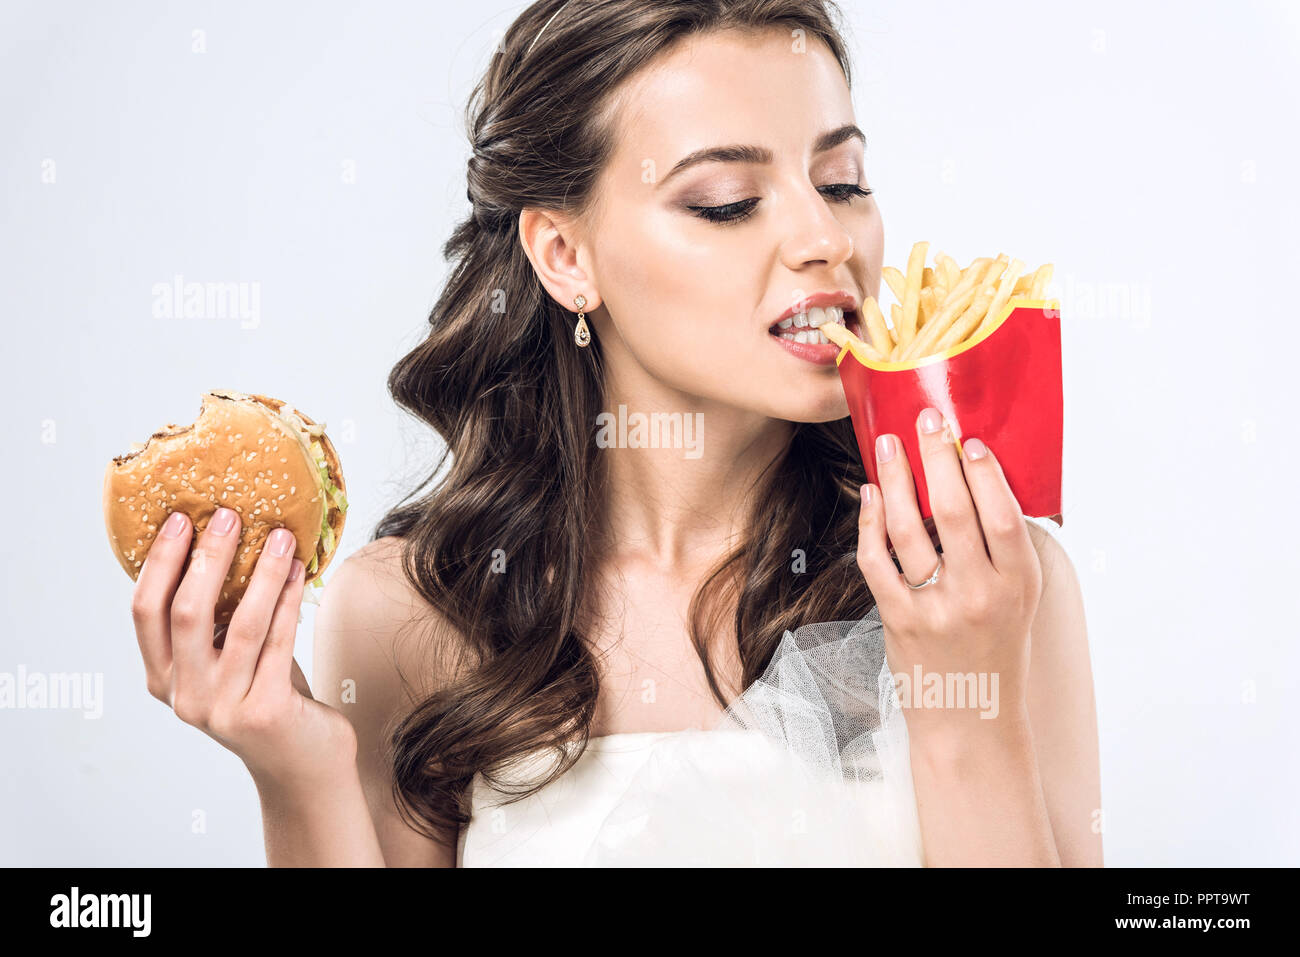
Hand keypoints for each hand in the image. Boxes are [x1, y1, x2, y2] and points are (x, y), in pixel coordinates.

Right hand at [131, 507, 356, 789]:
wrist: (302, 763)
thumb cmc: (266, 697)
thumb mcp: (227, 660)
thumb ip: (217, 620)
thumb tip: (226, 540)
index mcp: (163, 678)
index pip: (144, 612)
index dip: (160, 562)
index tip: (178, 518)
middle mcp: (185, 695)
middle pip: (185, 612)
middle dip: (207, 557)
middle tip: (229, 515)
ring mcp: (223, 707)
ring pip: (241, 623)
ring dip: (263, 573)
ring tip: (281, 536)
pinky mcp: (265, 712)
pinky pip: (279, 641)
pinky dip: (290, 600)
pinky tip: (301, 571)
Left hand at [855, 408, 1042, 746]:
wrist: (970, 718)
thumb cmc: (996, 649)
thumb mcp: (1021, 600)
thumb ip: (1005, 548)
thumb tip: (982, 480)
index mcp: (1018, 585)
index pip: (1004, 516)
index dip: (986, 473)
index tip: (970, 439)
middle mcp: (980, 595)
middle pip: (956, 511)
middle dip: (938, 457)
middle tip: (927, 420)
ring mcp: (935, 608)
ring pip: (910, 528)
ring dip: (898, 479)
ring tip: (890, 445)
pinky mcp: (898, 620)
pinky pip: (877, 560)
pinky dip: (870, 521)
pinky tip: (871, 493)